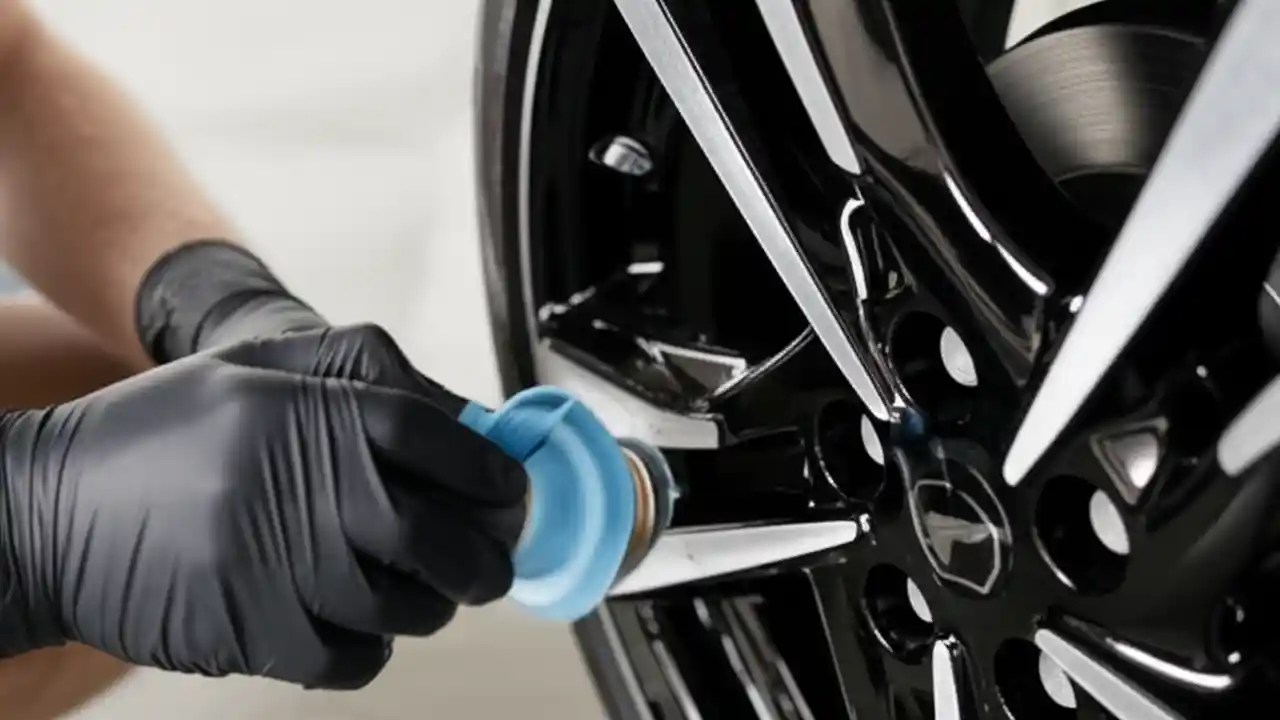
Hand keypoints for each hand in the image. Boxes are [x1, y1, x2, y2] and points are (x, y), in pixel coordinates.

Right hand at [0, 328, 526, 688]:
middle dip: (485, 555)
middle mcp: (292, 486)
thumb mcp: (251, 372)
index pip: (434, 435)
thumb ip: (361, 380)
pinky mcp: (251, 635)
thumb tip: (467, 421)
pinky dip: (372, 646)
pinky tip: (348, 615)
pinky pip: (356, 658)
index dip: (492, 469)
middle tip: (490, 559)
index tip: (511, 490)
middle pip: (438, 535)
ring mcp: (272, 568)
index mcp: (298, 409)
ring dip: (428, 603)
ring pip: (406, 607)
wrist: (40, 515)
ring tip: (410, 582)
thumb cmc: (157, 438)